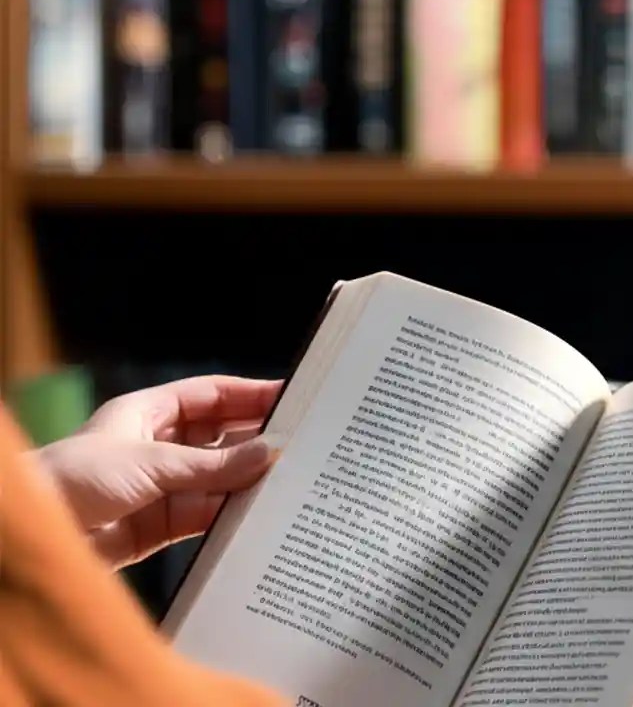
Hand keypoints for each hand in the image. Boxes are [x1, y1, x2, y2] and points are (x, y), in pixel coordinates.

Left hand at [32, 375, 284, 568]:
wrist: (35, 533)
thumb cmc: (74, 478)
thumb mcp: (149, 463)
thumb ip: (211, 465)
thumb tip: (267, 453)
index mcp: (148, 414)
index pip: (210, 396)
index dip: (249, 395)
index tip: (290, 397)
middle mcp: (157, 447)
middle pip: (218, 437)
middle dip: (255, 439)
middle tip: (301, 441)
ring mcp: (160, 487)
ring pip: (217, 479)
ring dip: (247, 481)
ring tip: (290, 480)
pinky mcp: (160, 525)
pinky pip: (205, 515)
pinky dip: (230, 515)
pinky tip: (259, 514)